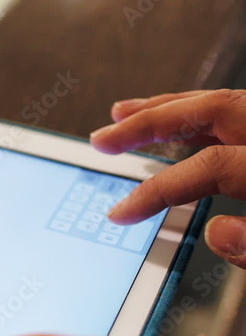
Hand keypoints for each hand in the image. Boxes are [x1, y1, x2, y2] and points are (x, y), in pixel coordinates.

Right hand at [90, 89, 245, 268]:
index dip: (159, 189)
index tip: (123, 212)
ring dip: (168, 108)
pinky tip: (178, 121)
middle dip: (147, 123)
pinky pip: (236, 110)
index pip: (210, 167)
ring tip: (123, 114)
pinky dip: (198, 111)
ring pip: (223, 102)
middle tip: (103, 139)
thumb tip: (217, 232)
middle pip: (210, 111)